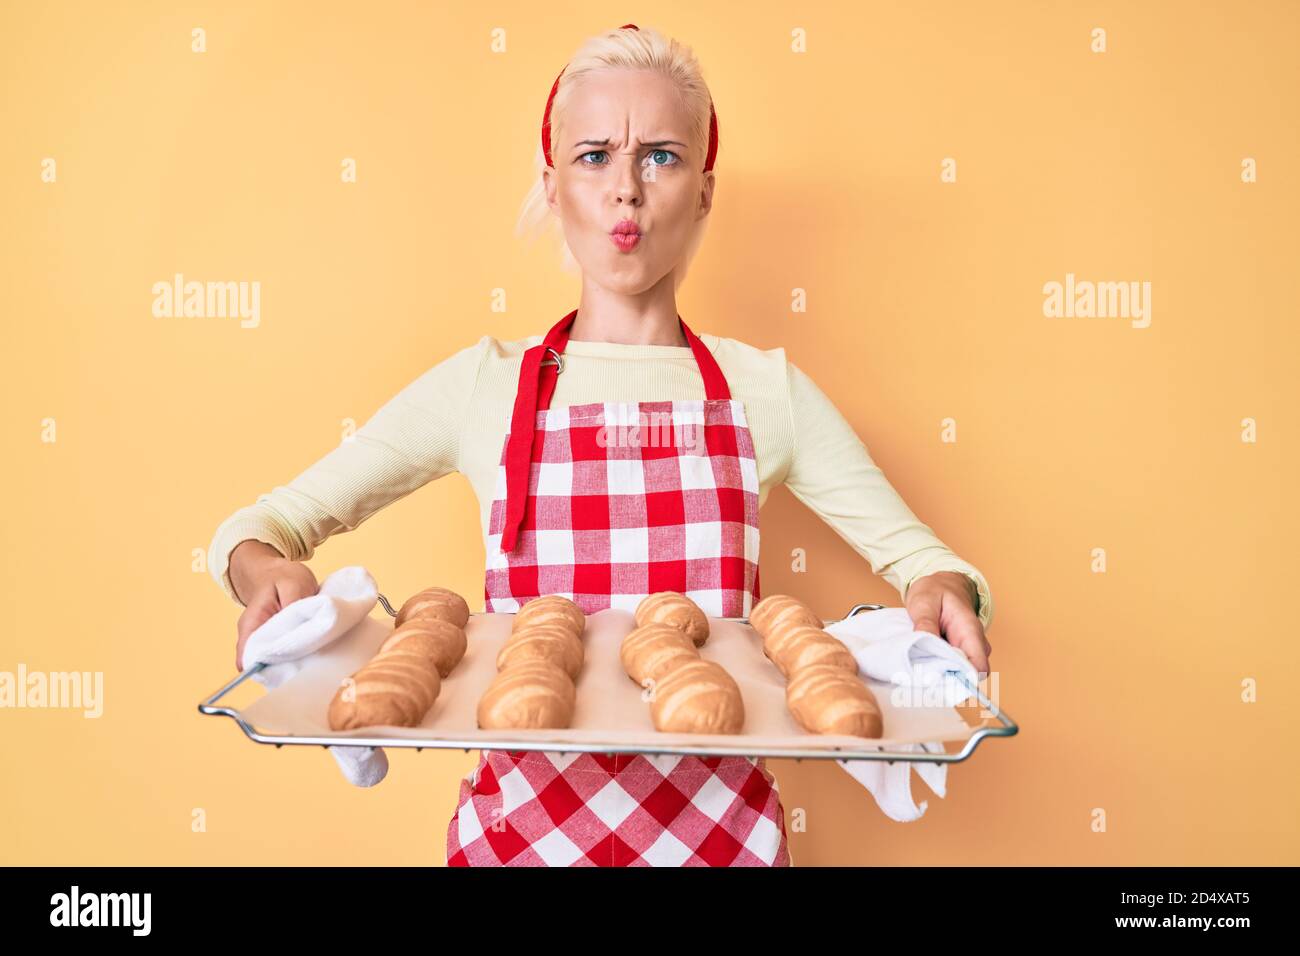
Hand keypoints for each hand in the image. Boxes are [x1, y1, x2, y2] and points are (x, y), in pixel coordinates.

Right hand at [230, 540, 319, 670]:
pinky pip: (286, 655)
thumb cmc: (284, 577)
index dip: (265, 667)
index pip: (248, 656)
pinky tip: (313, 654)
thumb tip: (297, 628)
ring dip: (293, 662)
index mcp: (252, 624)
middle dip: (284, 667)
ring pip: (276, 661)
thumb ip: (293, 604)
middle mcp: (254, 636)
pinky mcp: (279, 641)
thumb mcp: (292, 584)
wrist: (280, 573)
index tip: (288, 669)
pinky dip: (298, 656)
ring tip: (313, 659)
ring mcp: (266, 640)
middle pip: (263, 663)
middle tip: (308, 665)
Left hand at [903, 571, 990, 675]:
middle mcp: (974, 644)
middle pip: (968, 674)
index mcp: (970, 630)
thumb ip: (925, 623)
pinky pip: (951, 667)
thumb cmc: (935, 592)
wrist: (941, 584)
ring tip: (918, 668)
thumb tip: (923, 646)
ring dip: (940, 673)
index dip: (962, 680)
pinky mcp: (958, 653)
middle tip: (919, 675)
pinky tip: (922, 663)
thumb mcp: (924, 602)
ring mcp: (968, 649)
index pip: (978, 667)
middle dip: (946, 678)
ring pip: (959, 672)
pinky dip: (938, 667)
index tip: (937, 680)